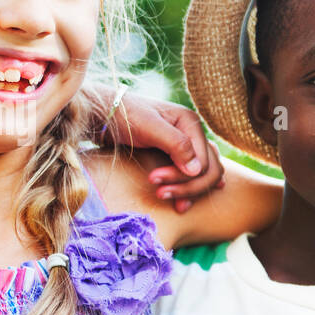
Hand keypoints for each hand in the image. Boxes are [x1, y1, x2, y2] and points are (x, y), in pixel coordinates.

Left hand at [101, 91, 224, 212]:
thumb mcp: (149, 126)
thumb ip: (175, 144)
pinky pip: (195, 175)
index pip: (203, 161)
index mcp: (190, 122)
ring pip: (204, 175)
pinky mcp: (178, 155)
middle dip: (187, 186)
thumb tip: (197, 170)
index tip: (152, 179)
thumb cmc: (125, 116)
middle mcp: (193, 134)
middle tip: (160, 194)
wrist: (106, 114)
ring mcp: (188, 145)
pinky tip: (186, 200)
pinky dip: (191, 187)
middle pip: (208, 170)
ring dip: (189, 191)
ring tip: (164, 197)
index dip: (182, 176)